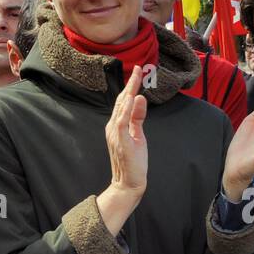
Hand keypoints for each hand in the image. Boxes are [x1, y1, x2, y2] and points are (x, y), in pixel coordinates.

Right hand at [97, 65, 148, 235]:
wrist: (127, 184)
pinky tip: (133, 98)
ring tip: (136, 77)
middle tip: (138, 69)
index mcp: (116, 125)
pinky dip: (126, 109)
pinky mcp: (120, 141)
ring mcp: (114, 134)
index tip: (138, 72)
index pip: (124, 101)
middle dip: (130, 84)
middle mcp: (112, 127)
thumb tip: (141, 99)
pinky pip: (121, 122)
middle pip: (121, 101)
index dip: (131, 86)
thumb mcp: (138, 135)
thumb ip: (138, 117)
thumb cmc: (133, 162)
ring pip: (121, 107)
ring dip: (129, 91)